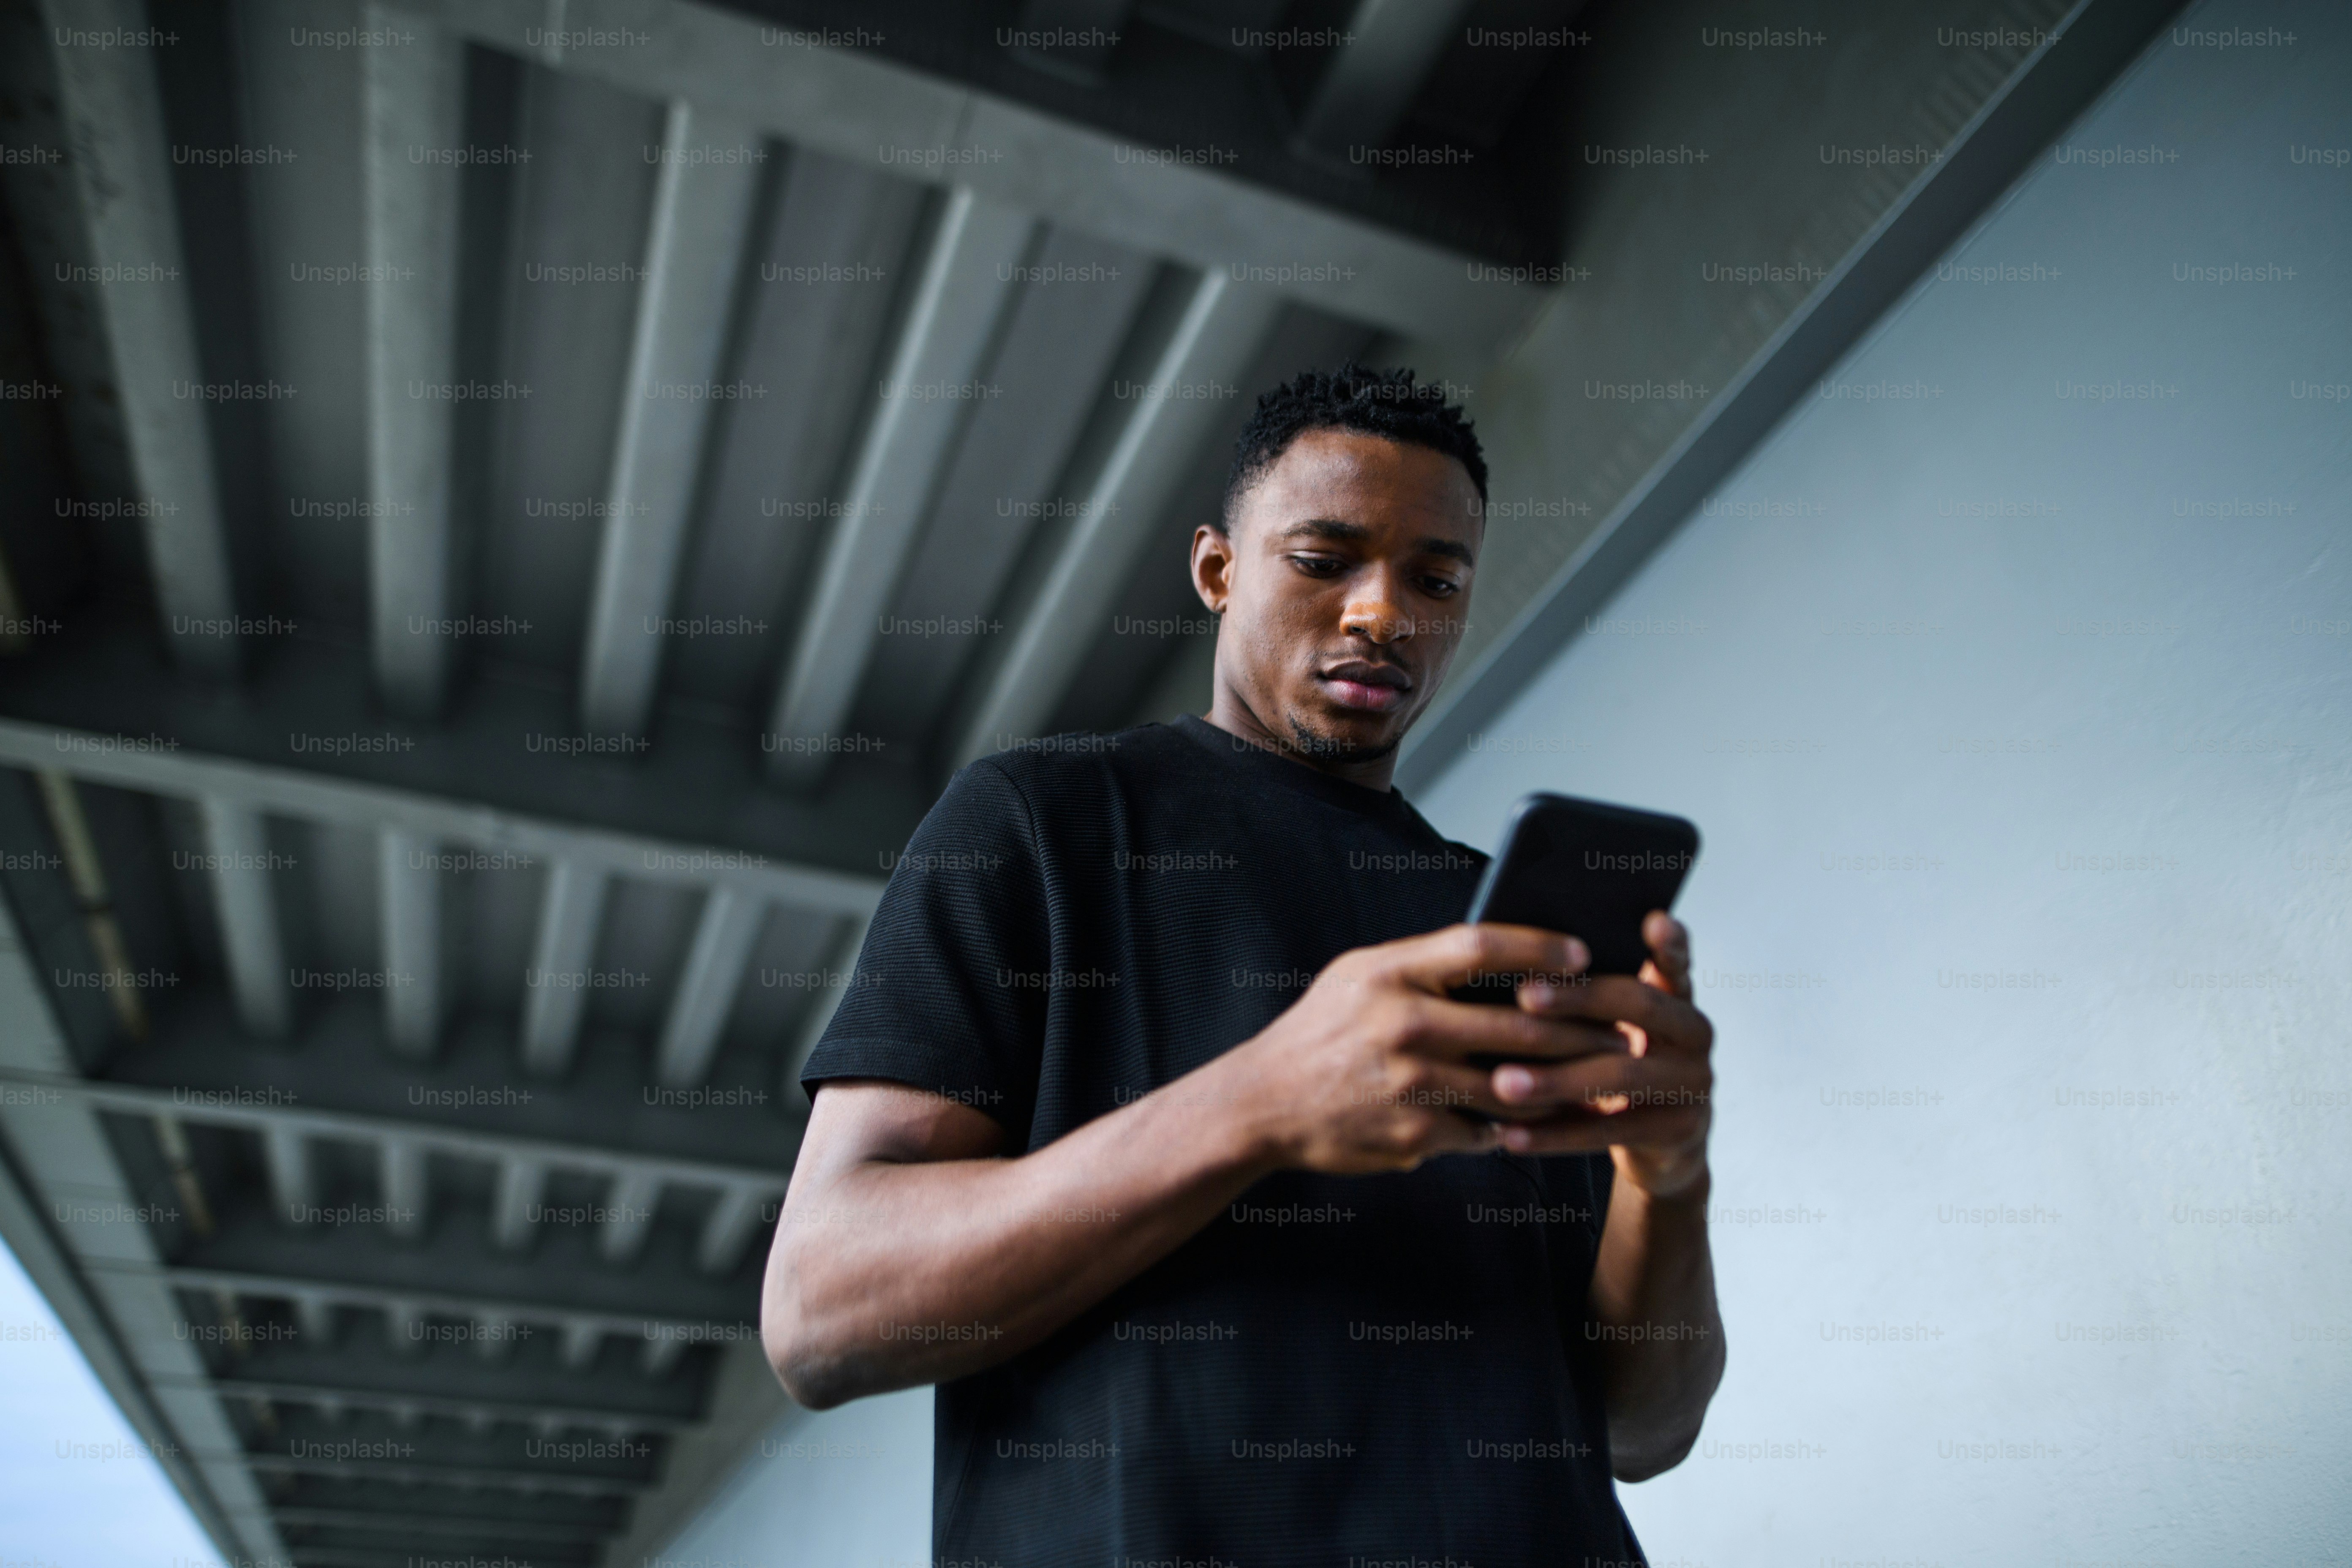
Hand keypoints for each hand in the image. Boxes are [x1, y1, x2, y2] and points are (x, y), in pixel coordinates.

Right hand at [1211, 924, 1631, 1174]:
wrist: (1265, 1103)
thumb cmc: (1323, 1030)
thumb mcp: (1359, 975)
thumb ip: (1423, 962)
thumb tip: (1502, 953)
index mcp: (1391, 973)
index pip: (1481, 946)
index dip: (1540, 947)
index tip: (1582, 956)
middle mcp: (1403, 1024)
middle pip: (1517, 1021)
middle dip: (1579, 1029)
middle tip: (1619, 1029)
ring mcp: (1411, 1084)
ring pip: (1515, 1085)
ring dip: (1562, 1085)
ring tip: (1597, 1079)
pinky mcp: (1416, 1134)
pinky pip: (1487, 1129)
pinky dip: (1517, 1125)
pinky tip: (1541, 1120)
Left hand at [1482, 912, 1713, 1198]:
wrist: (1659, 1145)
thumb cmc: (1616, 1066)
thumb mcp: (1612, 1026)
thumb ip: (1589, 994)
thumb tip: (1517, 963)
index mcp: (1677, 996)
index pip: (1677, 960)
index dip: (1669, 943)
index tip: (1651, 920)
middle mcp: (1694, 1033)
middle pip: (1639, 1004)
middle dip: (1578, 999)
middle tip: (1523, 997)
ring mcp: (1693, 1083)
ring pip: (1621, 1075)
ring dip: (1556, 1079)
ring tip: (1502, 1083)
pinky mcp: (1678, 1130)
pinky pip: (1610, 1131)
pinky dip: (1555, 1134)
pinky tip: (1511, 1134)